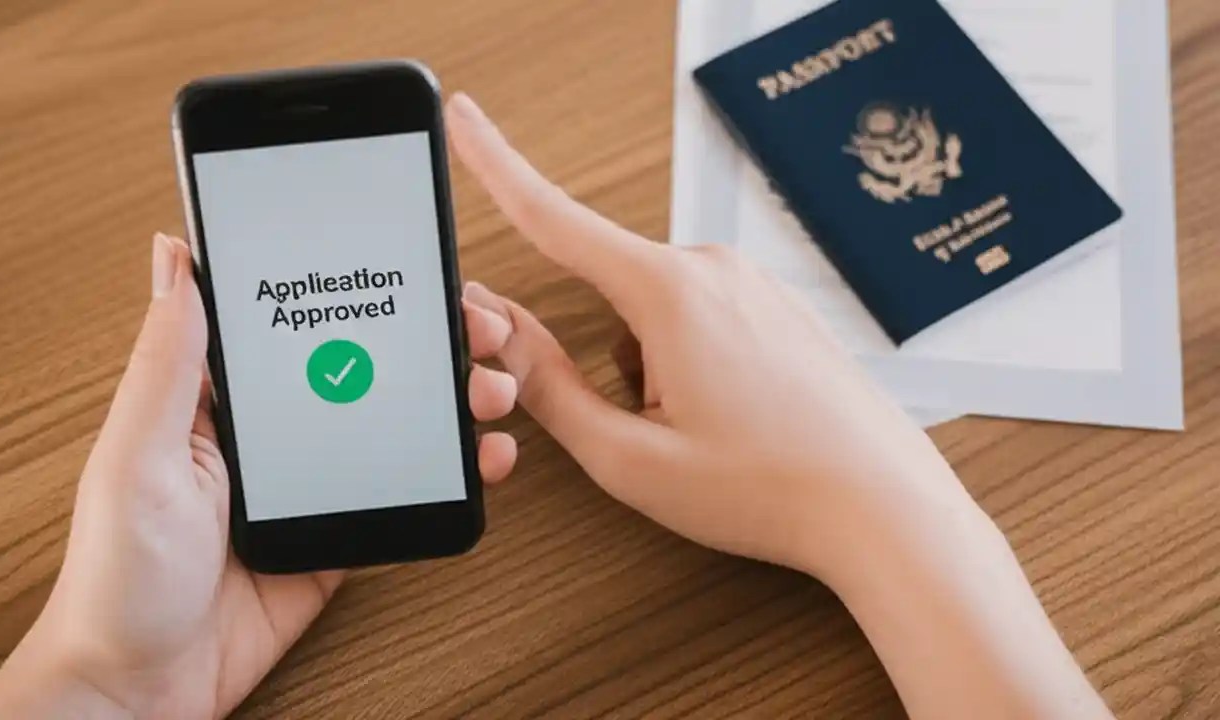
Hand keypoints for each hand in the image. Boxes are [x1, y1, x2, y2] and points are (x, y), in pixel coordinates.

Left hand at [0, 233, 519, 718]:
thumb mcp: (136, 456)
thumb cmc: (117, 576)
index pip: (301, 319)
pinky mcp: (339, 531)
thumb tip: (177, 258)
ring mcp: (311, 482)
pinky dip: (454, 471)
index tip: (413, 268)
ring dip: (452, 398)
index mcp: (220, 398)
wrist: (145, 687)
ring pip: (398, 420)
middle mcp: (272, 430)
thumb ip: (167, 363)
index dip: (360, 287)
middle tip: (477, 329)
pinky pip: (406, 489)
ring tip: (492, 390)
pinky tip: (484, 458)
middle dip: (429, 340)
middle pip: (366, 363)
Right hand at [448, 95, 1113, 719]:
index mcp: (670, 293)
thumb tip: (504, 336)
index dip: (494, 165)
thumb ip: (548, 390)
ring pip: (652, 318)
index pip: (554, 218)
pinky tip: (735, 419)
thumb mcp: (631, 457)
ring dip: (655, 374)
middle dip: (610, 365)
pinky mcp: (773, 305)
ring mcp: (750, 284)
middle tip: (659, 432)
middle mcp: (713, 269)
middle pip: (607, 296)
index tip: (463, 116)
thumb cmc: (770, 488)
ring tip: (712, 435)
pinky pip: (698, 323)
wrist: (883, 506)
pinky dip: (693, 368)